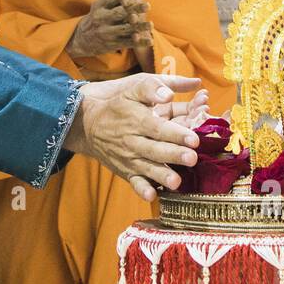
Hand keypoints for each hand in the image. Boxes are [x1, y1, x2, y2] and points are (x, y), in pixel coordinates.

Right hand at [63, 73, 202, 200]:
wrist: (89, 125)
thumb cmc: (118, 105)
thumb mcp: (133, 88)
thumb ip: (153, 87)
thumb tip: (170, 93)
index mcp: (137, 119)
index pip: (158, 127)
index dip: (176, 133)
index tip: (193, 138)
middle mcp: (132, 140)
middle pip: (156, 149)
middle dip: (174, 154)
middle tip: (192, 158)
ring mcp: (129, 158)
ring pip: (147, 168)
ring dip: (162, 175)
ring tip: (177, 182)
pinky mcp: (126, 171)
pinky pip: (133, 182)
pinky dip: (141, 189)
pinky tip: (152, 196)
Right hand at [66, 0, 152, 59]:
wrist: (84, 38)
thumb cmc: (99, 14)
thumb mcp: (102, 1)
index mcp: (98, 5)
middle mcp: (100, 18)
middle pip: (119, 13)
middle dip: (133, 9)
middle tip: (147, 5)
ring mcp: (106, 32)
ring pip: (124, 29)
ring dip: (139, 27)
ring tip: (151, 24)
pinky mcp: (111, 44)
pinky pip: (127, 43)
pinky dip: (138, 42)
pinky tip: (149, 40)